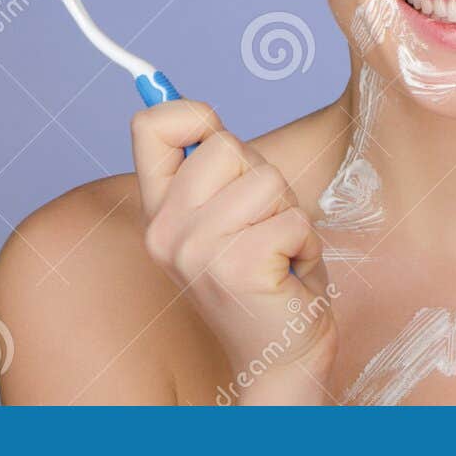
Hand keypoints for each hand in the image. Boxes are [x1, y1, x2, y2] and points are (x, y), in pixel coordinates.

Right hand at [131, 99, 336, 402]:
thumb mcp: (232, 211)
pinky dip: (305, 243)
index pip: (151, 127)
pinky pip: (292, 218)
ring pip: (266, 180)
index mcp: (159, 212)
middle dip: (265, 179)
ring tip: (279, 251)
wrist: (282, 355)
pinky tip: (289, 273)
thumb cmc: (269, 276)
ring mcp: (196, 252)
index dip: (193, 114)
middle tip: (265, 226)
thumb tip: (190, 99)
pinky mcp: (236, 268)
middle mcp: (165, 232)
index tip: (216, 137)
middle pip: (226, 145)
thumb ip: (216, 165)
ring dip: (290, 214)